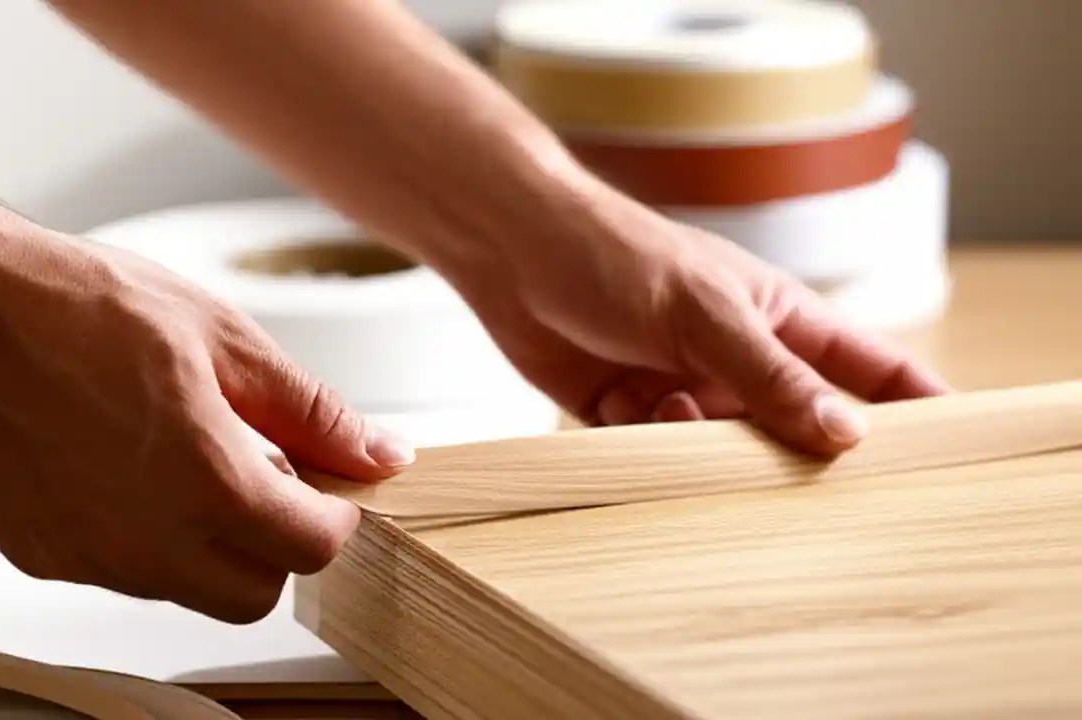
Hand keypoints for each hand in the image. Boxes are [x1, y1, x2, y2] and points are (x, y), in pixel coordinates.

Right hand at [0, 201, 414, 622]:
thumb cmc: (76, 304)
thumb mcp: (224, 339)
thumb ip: (311, 411)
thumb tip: (379, 452)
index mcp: (205, 482)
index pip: (312, 549)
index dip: (334, 516)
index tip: (328, 486)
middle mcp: (143, 539)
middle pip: (256, 594)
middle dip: (277, 545)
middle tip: (264, 475)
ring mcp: (87, 555)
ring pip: (187, 588)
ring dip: (211, 543)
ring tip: (185, 456)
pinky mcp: (40, 554)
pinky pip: (122, 572)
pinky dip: (146, 538)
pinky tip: (126, 467)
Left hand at [458, 178, 950, 455]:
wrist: (514, 252)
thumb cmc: (617, 255)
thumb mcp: (705, 312)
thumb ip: (772, 376)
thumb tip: (847, 435)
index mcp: (779, 318)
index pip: (868, 366)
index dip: (912, 404)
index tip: (949, 446)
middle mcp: (738, 359)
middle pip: (795, 427)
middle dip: (789, 454)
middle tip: (786, 483)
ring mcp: (685, 386)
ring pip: (721, 451)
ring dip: (700, 446)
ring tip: (663, 404)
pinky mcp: (628, 412)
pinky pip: (658, 455)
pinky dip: (644, 444)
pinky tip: (619, 403)